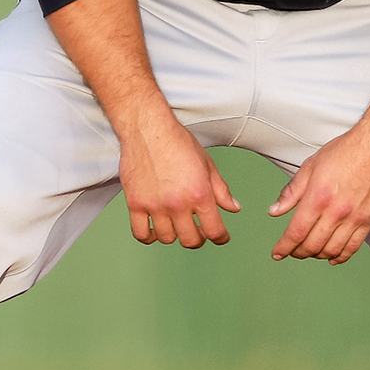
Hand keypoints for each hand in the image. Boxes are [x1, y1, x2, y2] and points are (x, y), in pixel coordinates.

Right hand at [118, 110, 239, 247]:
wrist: (148, 128)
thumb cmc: (177, 142)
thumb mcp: (207, 164)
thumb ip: (221, 190)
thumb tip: (233, 208)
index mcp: (199, 194)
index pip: (215, 230)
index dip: (221, 237)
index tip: (221, 237)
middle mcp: (177, 203)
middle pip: (191, 240)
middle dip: (199, 239)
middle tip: (199, 231)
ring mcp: (155, 206)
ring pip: (167, 239)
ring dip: (175, 235)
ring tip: (176, 224)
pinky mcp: (135, 204)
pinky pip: (141, 234)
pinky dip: (149, 237)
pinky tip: (155, 229)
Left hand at [268, 118, 369, 264]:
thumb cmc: (344, 151)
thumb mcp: (311, 165)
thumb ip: (292, 191)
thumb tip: (274, 211)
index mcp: (318, 197)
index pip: (296, 232)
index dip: (284, 247)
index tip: (277, 253)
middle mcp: (336, 211)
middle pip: (312, 245)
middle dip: (298, 252)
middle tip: (292, 251)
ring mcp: (355, 218)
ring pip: (332, 250)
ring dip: (317, 255)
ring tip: (310, 252)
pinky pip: (353, 247)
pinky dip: (340, 257)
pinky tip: (332, 257)